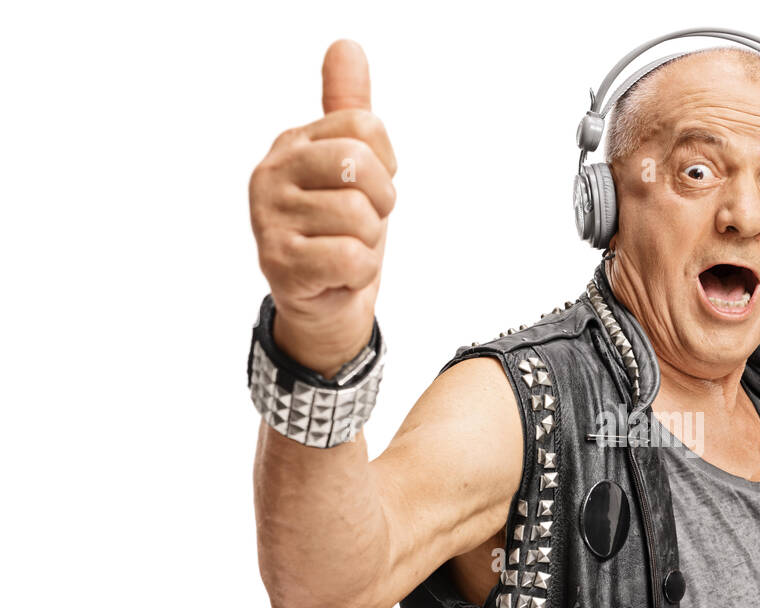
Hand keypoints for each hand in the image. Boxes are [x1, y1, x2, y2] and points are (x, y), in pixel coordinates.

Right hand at [248, 39, 397, 377]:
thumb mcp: (351, 167)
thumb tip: (346, 45)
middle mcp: (270, 175)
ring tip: (345, 250)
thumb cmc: (340, 233)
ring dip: (369, 244)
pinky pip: (351, 257)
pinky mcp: (280, 264)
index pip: (365, 128)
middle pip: (359, 164)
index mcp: (291, 145)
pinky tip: (339, 275)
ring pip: (360, 217)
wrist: (326, 305)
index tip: (368, 190)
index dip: (384, 166)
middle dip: (380, 203)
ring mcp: (269, 219)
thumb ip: (348, 108)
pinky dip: (360, 272)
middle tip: (362, 225)